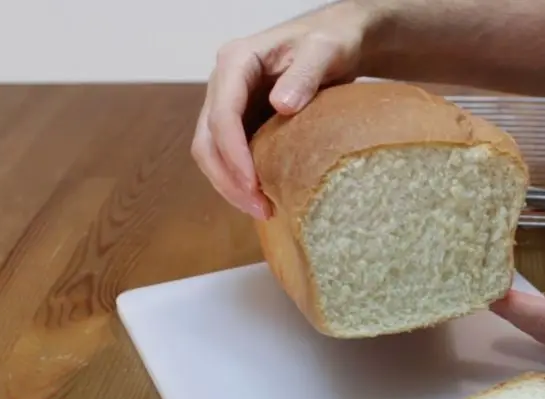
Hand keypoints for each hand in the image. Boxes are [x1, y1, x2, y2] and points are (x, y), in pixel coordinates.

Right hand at [190, 1, 374, 218]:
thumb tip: (282, 105)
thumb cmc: (331, 40)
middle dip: (228, 179)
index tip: (253, 183)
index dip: (233, 153)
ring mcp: (231, 104)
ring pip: (213, 153)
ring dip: (231, 186)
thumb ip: (305, 74)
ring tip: (264, 211)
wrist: (338, 40)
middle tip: (260, 209)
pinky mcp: (244, 122)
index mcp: (236, 61)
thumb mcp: (324, 50)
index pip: (222, 113)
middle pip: (207, 140)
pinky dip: (242, 180)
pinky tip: (265, 199)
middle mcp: (224, 84)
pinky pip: (231, 156)